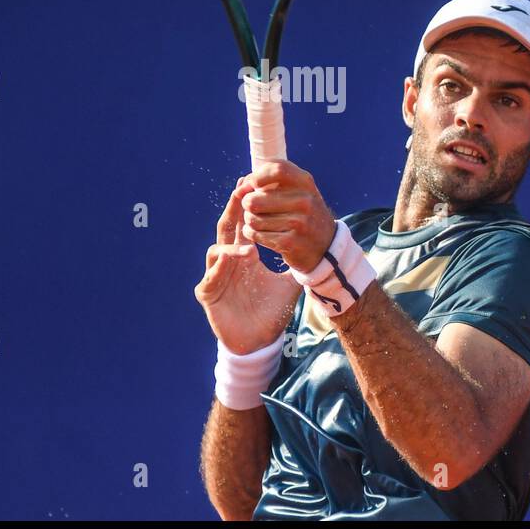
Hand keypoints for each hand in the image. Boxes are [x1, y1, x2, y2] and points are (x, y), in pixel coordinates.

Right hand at [195, 179, 302, 353]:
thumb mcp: (290, 284)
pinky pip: (208, 280)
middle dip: (233, 210)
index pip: (243, 224)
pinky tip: (229, 263)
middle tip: (241, 191)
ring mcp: (216, 277)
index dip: (247, 206)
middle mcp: (228, 262)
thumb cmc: (271, 312)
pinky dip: (218, 270)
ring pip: (215, 251)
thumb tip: (321, 249)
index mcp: (244, 255)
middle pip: (226, 229)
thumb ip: (298, 264)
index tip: (255, 186)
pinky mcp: (208, 295)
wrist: (259, 342)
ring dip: (230, 247)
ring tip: (248, 249)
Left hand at [239, 161, 337, 273]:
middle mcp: (305, 200)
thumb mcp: (296, 190)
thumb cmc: (301, 212)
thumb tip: (241, 187)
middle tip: (251, 207)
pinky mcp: (291, 242)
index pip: (276, 169)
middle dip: (246, 203)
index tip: (252, 186)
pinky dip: (252, 234)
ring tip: (257, 221)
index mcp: (305, 182)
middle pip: (255, 198)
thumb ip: (269, 182)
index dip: (257, 176)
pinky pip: (256, 235)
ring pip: (253, 218)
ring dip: (249, 220)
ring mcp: (299, 222)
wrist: (325, 244)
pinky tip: (258, 233)